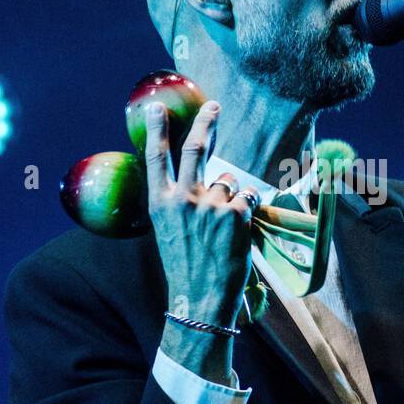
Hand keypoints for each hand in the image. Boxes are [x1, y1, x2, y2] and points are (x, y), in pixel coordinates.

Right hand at [144, 99, 258, 327]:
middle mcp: (182, 199)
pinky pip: (247, 197)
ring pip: (228, 181)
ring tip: (223, 224)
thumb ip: (180, 202)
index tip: (156, 108)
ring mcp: (209, 205)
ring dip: (231, 194)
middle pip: (196, 149)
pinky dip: (247, 207)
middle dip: (206, 122)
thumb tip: (202, 177)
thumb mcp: (169, 230)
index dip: (156, 130)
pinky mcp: (235, 214)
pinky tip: (238, 229)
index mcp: (160, 203)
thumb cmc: (186, 265)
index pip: (156, 158)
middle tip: (215, 106)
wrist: (201, 297)